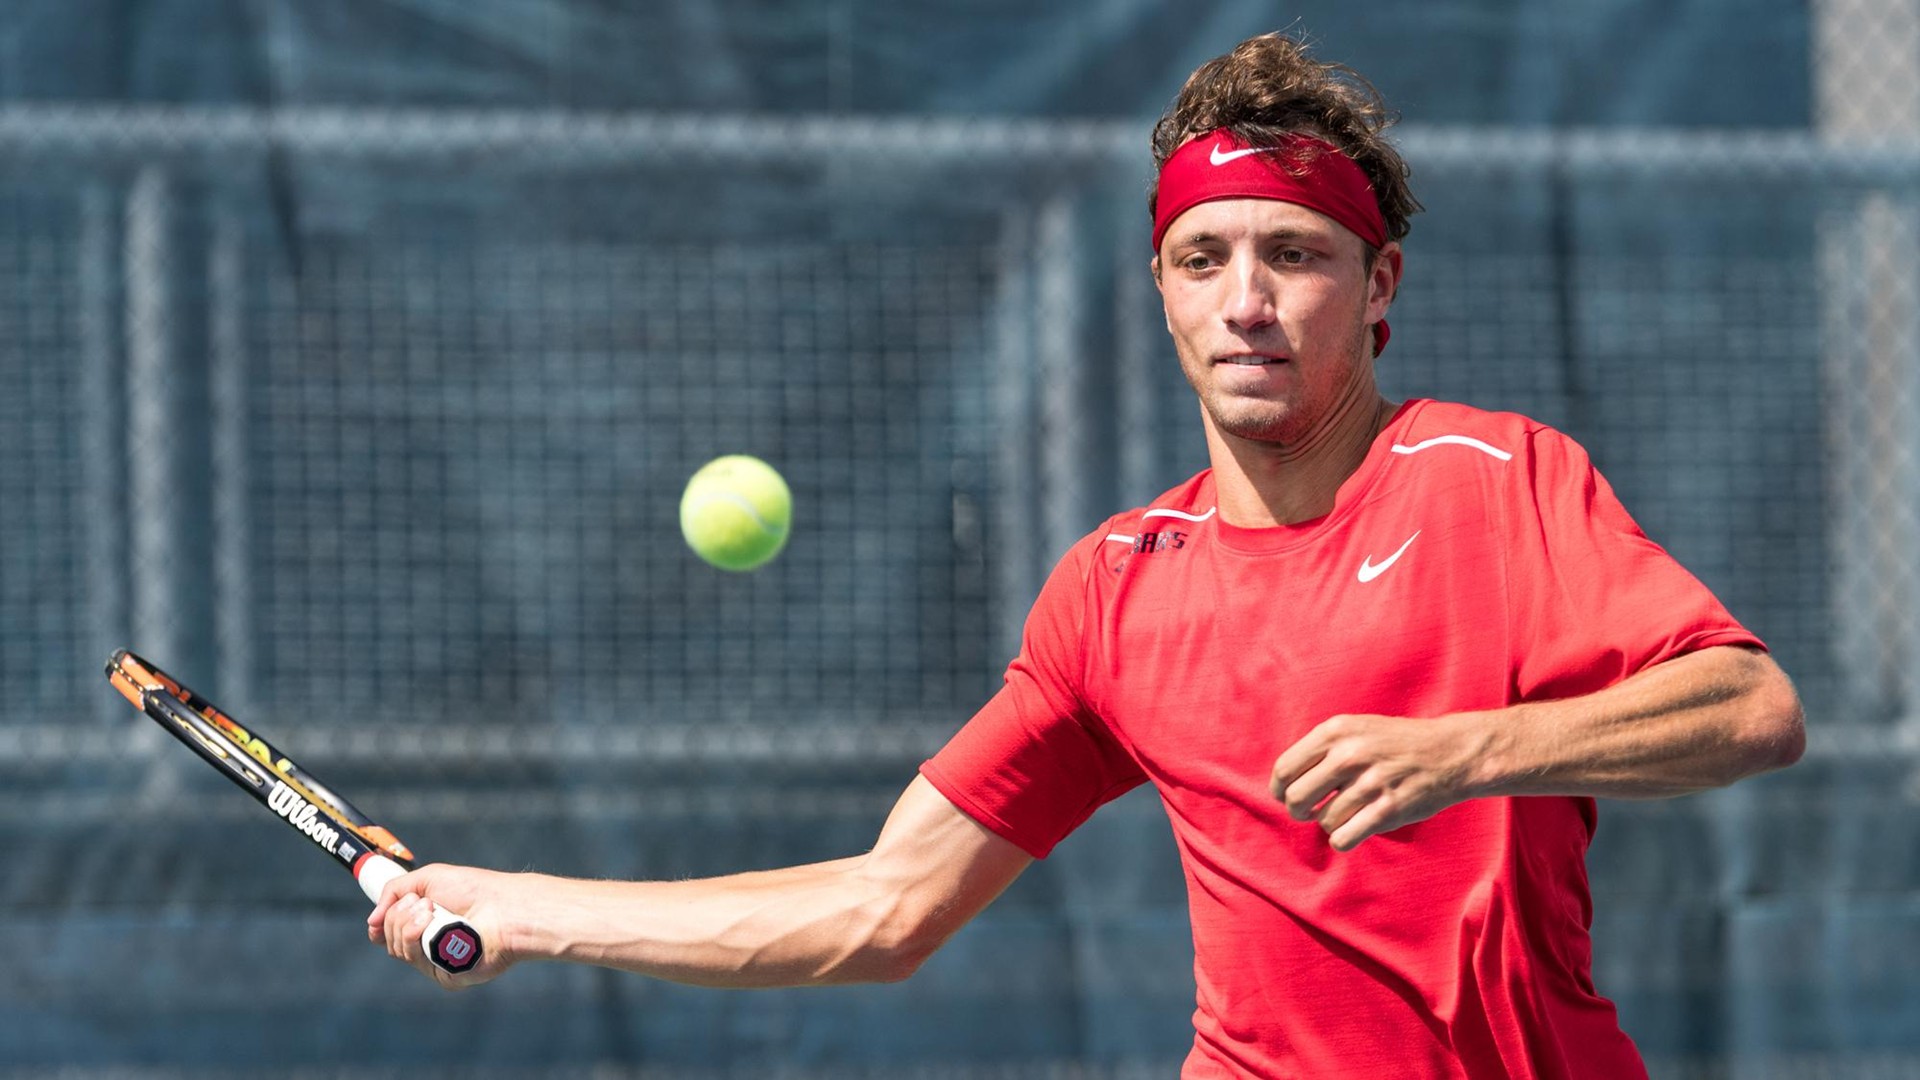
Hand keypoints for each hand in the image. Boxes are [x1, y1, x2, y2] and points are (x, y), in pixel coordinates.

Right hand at [367, 863, 520, 988]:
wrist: (503, 907)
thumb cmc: (473, 890)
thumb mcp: (426, 879)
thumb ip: (393, 892)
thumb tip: (371, 921)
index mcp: (425, 924)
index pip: (387, 934)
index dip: (379, 927)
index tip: (378, 917)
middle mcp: (429, 946)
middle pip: (389, 941)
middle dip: (398, 916)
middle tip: (424, 902)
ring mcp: (437, 962)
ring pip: (399, 950)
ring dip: (409, 924)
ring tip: (432, 910)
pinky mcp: (447, 975)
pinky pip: (417, 961)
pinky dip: (422, 938)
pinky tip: (439, 926)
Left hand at [1267, 712, 1491, 850]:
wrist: (1448, 753)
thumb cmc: (1394, 743)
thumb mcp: (1354, 730)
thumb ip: (1318, 750)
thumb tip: (1281, 784)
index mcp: (1335, 731)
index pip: (1284, 769)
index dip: (1279, 789)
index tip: (1286, 797)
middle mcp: (1349, 755)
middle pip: (1296, 798)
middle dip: (1299, 811)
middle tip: (1311, 811)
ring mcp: (1369, 783)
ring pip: (1323, 821)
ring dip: (1330, 823)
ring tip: (1347, 813)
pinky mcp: (1388, 810)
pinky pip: (1343, 838)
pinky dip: (1344, 839)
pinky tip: (1354, 829)